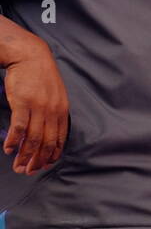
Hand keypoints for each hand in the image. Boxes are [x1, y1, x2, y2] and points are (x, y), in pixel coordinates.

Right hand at [0, 28, 68, 173]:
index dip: (52, 154)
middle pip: (46, 142)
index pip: (59, 139)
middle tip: (28, 171)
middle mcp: (53, 111)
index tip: (45, 165)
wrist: (31, 57)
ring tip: (18, 166)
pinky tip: (9, 150)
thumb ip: (54, 113)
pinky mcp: (23, 103)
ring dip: (25, 155)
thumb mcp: (56, 96)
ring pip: (33, 138)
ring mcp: (38, 108)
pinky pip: (19, 127)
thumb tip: (48, 131)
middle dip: (38, 160)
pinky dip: (14, 141)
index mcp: (62, 111)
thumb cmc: (41, 77)